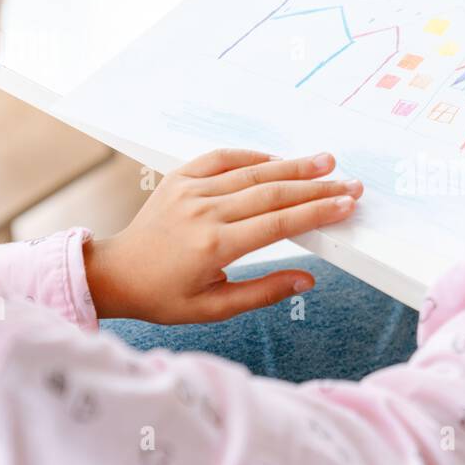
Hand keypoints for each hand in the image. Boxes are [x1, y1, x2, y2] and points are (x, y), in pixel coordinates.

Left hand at [82, 149, 361, 323]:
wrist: (115, 273)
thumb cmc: (163, 296)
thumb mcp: (214, 308)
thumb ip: (264, 292)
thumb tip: (308, 279)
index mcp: (213, 246)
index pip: (278, 223)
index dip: (317, 212)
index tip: (346, 205)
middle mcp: (203, 212)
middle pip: (272, 193)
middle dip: (317, 188)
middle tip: (350, 184)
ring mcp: (190, 190)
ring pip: (252, 172)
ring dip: (293, 166)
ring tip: (326, 162)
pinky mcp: (180, 178)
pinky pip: (222, 158)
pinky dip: (253, 156)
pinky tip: (278, 159)